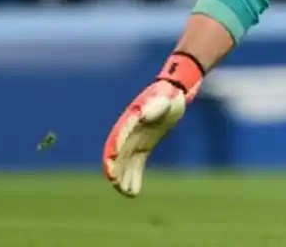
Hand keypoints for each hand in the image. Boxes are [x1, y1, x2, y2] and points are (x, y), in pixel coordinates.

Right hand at [103, 53, 203, 196]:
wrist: (174, 93)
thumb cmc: (167, 95)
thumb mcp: (162, 100)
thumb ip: (151, 108)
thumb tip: (141, 115)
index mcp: (129, 120)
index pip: (117, 139)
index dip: (113, 153)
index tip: (112, 166)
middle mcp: (128, 132)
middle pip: (117, 154)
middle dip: (115, 169)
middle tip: (115, 183)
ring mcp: (134, 140)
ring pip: (125, 163)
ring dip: (123, 178)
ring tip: (127, 193)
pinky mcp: (143, 147)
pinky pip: (135, 164)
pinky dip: (133, 177)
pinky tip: (133, 191)